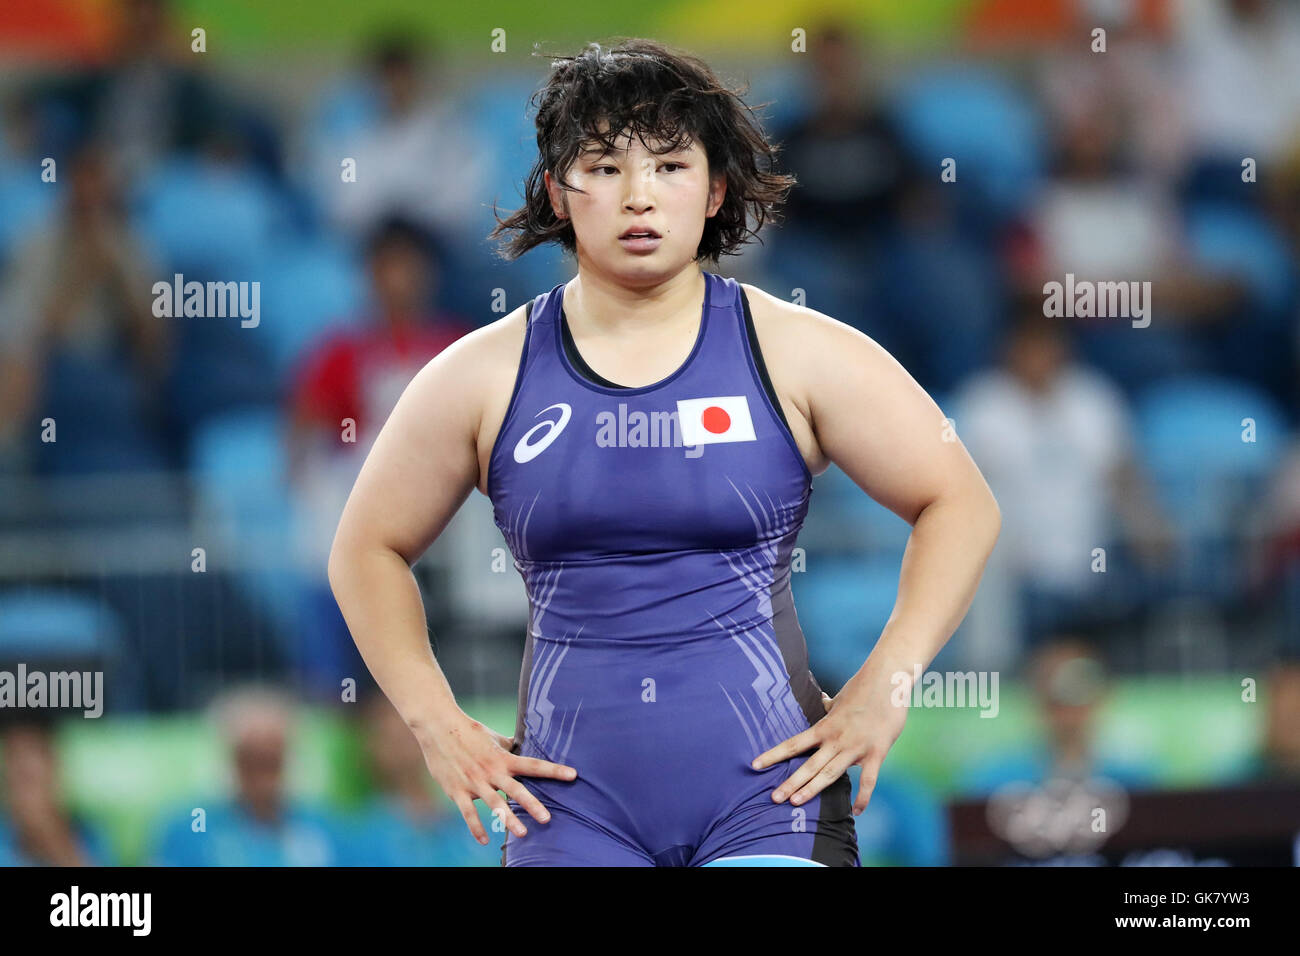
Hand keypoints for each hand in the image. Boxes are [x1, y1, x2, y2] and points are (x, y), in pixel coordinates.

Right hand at [414, 712, 577, 844]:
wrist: (438, 727)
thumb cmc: (468, 730)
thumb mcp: (493, 736)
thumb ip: (509, 744)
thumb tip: (521, 743)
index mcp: (503, 758)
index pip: (533, 764)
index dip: (554, 770)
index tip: (573, 775)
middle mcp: (492, 771)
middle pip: (516, 790)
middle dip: (532, 805)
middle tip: (547, 819)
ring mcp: (475, 782)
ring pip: (494, 804)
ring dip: (508, 819)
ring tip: (523, 834)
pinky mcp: (458, 791)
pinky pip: (468, 813)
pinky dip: (476, 828)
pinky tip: (484, 841)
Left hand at [751, 668, 909, 814]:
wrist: (888, 681)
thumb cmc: (863, 687)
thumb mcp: (840, 698)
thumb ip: (829, 706)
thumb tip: (821, 699)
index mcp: (824, 726)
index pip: (793, 744)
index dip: (773, 755)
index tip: (755, 765)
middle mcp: (836, 739)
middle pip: (808, 765)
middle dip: (790, 783)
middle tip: (774, 798)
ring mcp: (856, 748)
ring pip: (830, 774)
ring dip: (812, 790)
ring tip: (796, 803)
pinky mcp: (876, 753)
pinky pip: (868, 781)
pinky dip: (862, 798)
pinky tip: (856, 812)